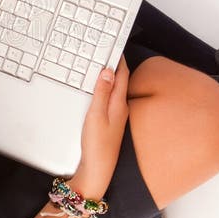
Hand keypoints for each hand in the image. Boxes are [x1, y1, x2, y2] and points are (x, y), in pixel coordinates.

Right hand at [74, 57, 129, 193]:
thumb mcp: (96, 116)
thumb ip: (101, 93)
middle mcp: (121, 109)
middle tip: (108, 50)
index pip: (122, 75)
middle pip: (120, 81)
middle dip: (115, 65)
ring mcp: (117, 117)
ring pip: (115, 90)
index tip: (115, 45)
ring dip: (110, 77)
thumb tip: (107, 71)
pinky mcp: (111, 124)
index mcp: (119, 104)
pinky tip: (100, 90)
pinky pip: (111, 99)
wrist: (97, 172)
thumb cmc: (97, 146)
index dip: (119, 59)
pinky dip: (106, 89)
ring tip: (103, 64)